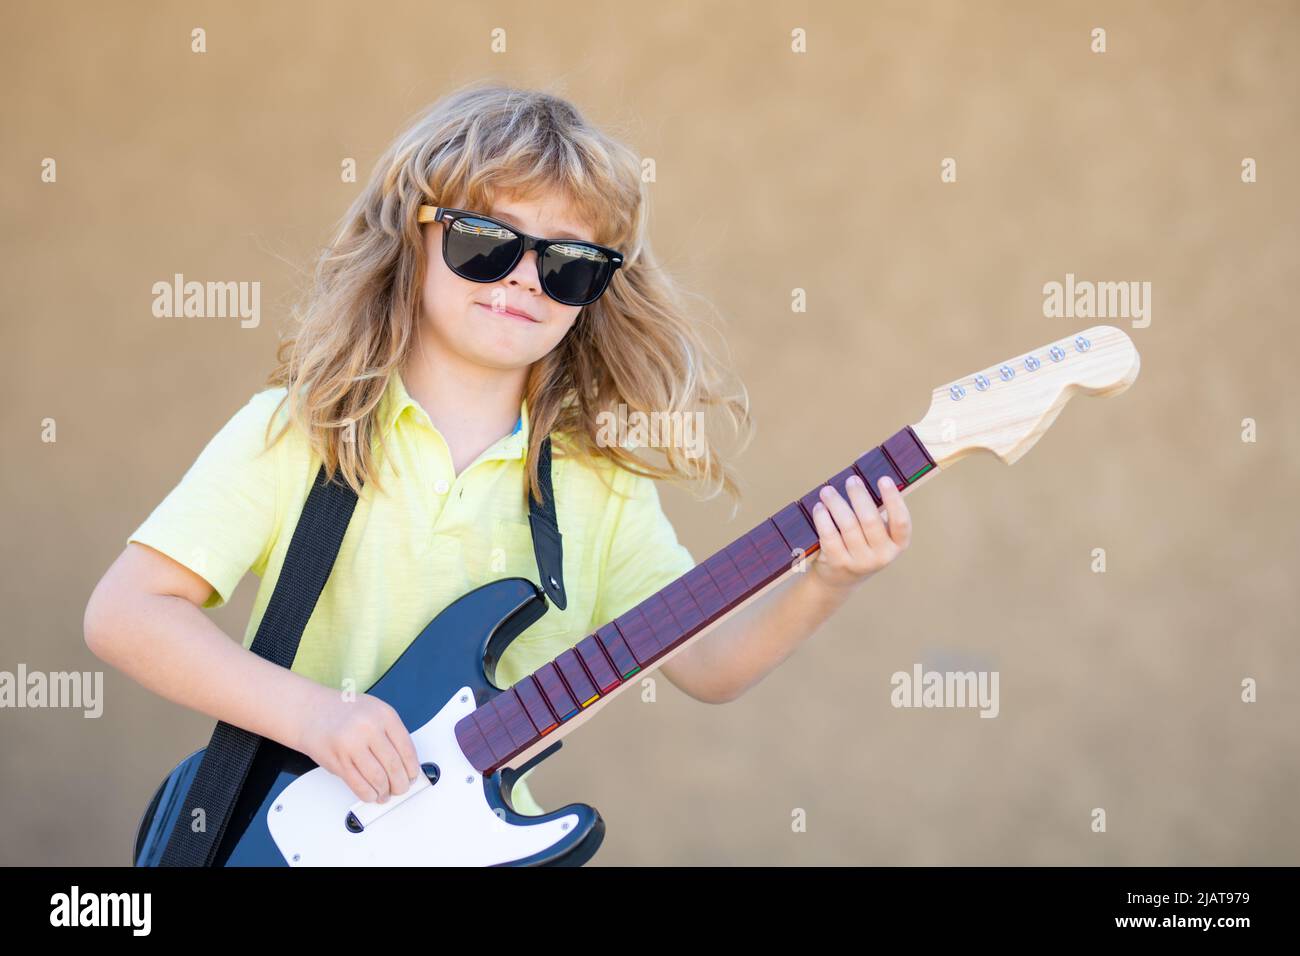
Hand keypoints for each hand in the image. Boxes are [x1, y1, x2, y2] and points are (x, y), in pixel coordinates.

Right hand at [296, 689, 421, 803]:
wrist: (311, 712)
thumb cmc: (344, 713)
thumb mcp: (375, 711)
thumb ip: (391, 733)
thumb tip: (407, 763)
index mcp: (384, 715)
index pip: (406, 749)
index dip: (412, 768)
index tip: (413, 776)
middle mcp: (368, 728)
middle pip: (393, 766)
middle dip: (400, 784)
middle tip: (401, 788)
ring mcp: (351, 744)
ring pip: (377, 778)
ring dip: (384, 792)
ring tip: (386, 794)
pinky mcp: (337, 760)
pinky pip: (358, 785)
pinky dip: (368, 794)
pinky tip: (372, 794)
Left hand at [808, 473, 910, 591]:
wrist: (839, 578)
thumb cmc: (860, 543)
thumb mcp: (874, 528)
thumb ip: (873, 499)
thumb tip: (863, 458)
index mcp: (897, 545)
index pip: (901, 522)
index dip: (893, 499)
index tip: (883, 478)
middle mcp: (882, 556)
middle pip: (870, 520)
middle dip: (859, 495)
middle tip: (851, 479)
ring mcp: (860, 562)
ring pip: (848, 526)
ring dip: (836, 503)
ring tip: (827, 490)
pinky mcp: (838, 563)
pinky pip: (829, 535)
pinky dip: (823, 518)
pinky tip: (819, 507)